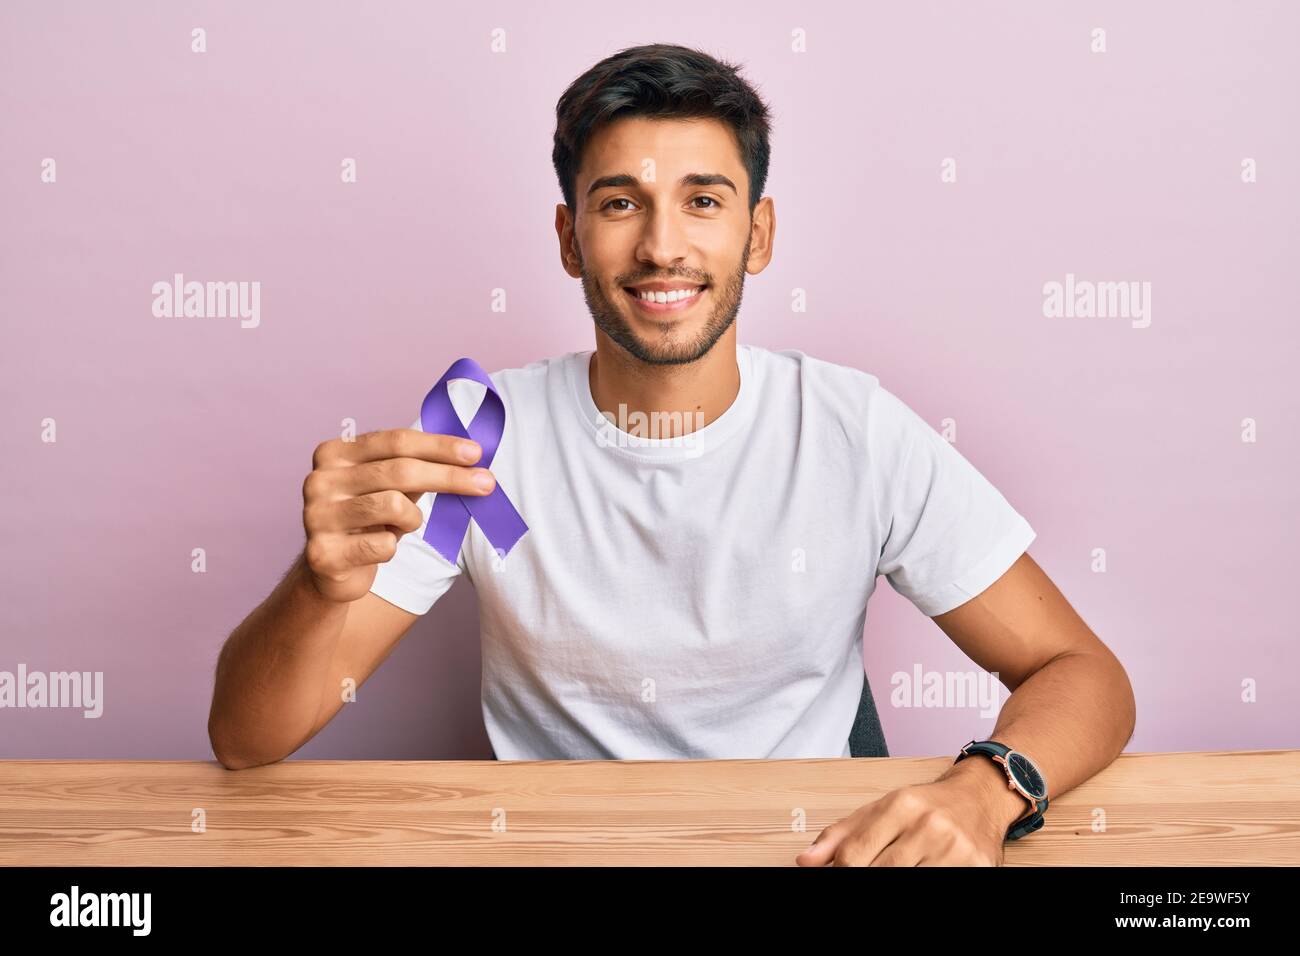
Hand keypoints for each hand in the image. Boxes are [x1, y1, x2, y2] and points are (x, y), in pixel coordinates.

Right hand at [301, 429, 496, 602]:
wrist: (330, 570)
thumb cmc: (368, 521)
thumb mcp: (389, 487)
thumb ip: (418, 467)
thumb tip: (470, 455)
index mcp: (334, 453)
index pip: (396, 441)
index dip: (440, 445)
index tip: (476, 453)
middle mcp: (320, 479)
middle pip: (399, 471)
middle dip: (450, 476)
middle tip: (487, 483)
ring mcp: (316, 516)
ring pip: (394, 506)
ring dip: (412, 519)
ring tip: (403, 525)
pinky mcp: (323, 553)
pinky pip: (383, 545)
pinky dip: (391, 548)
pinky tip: (377, 549)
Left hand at [796, 764, 1025, 865]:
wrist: (979, 798)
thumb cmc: (925, 807)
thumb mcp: (879, 810)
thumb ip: (840, 836)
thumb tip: (805, 861)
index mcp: (901, 806)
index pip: (855, 854)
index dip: (839, 872)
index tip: (836, 875)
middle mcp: (929, 825)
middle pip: (882, 872)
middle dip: (864, 880)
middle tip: (859, 883)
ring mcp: (955, 848)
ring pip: (911, 881)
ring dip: (896, 885)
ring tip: (891, 873)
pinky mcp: (978, 866)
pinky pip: (941, 883)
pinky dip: (923, 884)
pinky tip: (916, 874)